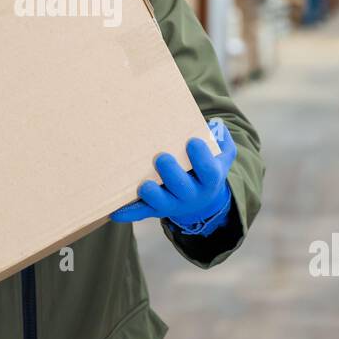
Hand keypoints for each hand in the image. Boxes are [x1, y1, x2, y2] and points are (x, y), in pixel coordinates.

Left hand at [111, 119, 237, 235]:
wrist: (201, 199)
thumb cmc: (207, 169)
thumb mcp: (221, 156)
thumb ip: (223, 141)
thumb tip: (216, 126)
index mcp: (209, 180)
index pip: (209, 171)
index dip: (201, 158)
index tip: (192, 141)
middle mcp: (191, 194)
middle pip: (183, 188)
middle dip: (171, 173)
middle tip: (161, 157)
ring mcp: (172, 203)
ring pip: (162, 204)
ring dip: (152, 195)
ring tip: (144, 185)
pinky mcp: (154, 209)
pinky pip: (141, 212)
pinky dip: (128, 213)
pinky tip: (115, 211)